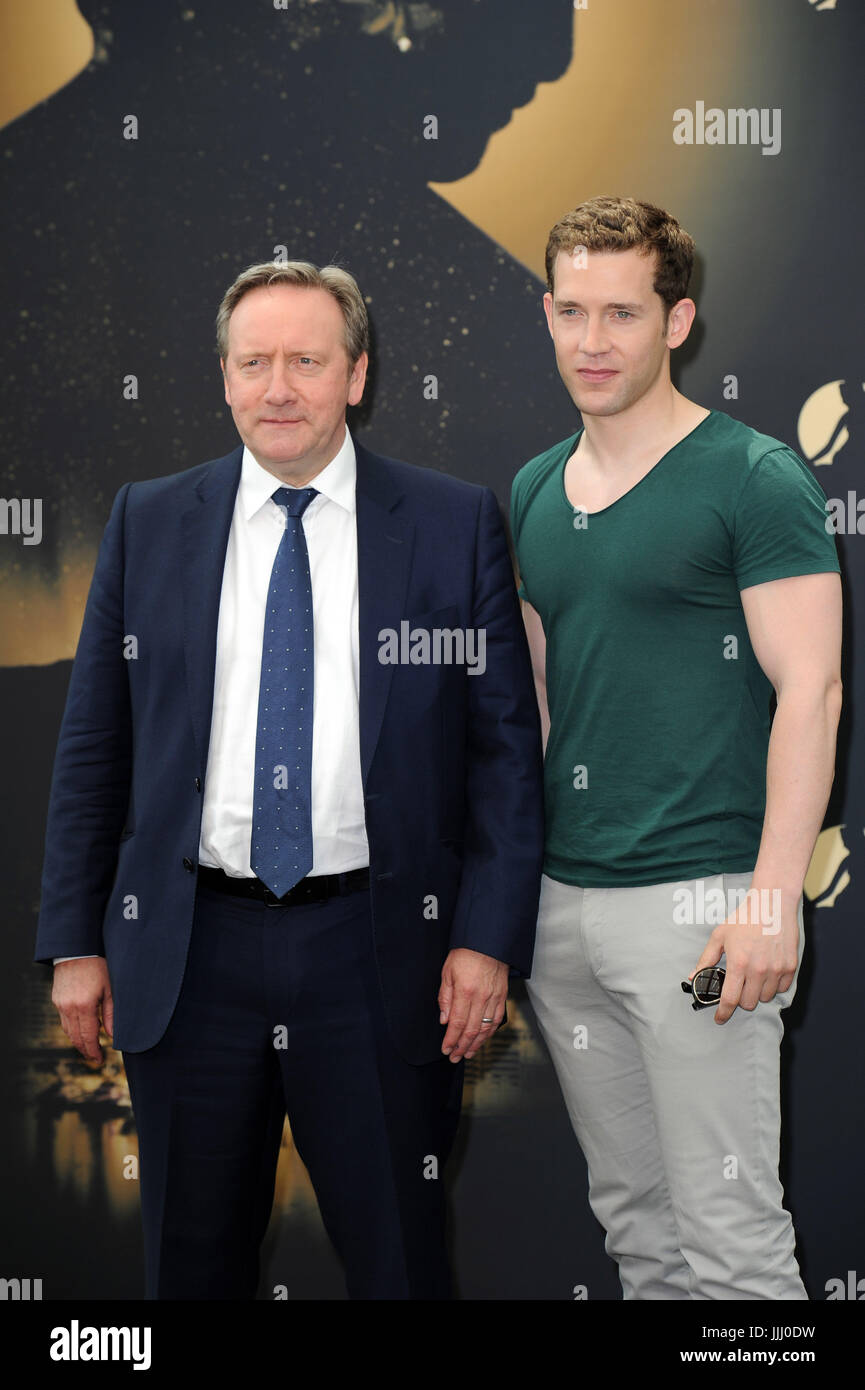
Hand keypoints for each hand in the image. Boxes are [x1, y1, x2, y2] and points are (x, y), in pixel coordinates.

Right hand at [51, 957, 113, 1063]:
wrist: (76, 949)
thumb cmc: (98, 966)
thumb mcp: (110, 989)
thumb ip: (111, 1014)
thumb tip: (113, 1035)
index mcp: (85, 1006)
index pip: (88, 1036)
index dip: (94, 1051)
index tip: (99, 1060)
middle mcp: (69, 1008)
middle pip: (76, 1037)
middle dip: (85, 1050)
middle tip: (95, 1058)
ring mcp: (60, 1004)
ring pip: (68, 1030)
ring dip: (77, 1041)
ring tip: (89, 1047)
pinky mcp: (56, 999)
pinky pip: (63, 1020)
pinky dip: (71, 1029)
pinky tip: (81, 1030)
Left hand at [438, 947, 507, 1062]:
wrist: (488, 941)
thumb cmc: (465, 954)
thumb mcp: (447, 972)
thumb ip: (445, 997)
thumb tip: (444, 1020)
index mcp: (465, 991)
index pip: (457, 1023)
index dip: (451, 1040)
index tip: (446, 1050)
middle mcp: (481, 997)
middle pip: (471, 1030)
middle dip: (462, 1047)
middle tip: (455, 1058)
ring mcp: (493, 998)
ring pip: (485, 1028)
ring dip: (476, 1044)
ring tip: (468, 1054)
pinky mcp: (502, 996)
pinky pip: (496, 1019)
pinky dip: (490, 1032)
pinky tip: (483, 1039)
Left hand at [690, 888, 798, 1023]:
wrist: (772, 904)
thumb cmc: (745, 918)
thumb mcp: (720, 936)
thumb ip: (706, 959)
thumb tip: (694, 976)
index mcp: (739, 963)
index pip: (730, 999)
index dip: (723, 1013)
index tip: (720, 1019)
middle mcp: (759, 970)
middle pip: (748, 1002)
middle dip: (740, 998)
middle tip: (738, 984)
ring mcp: (777, 969)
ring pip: (765, 998)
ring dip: (757, 992)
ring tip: (753, 976)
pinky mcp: (790, 967)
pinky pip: (781, 989)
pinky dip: (773, 986)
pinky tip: (767, 973)